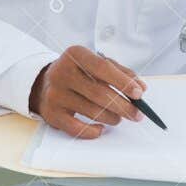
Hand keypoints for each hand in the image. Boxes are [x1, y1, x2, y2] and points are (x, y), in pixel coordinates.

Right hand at [28, 46, 145, 138]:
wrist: (44, 83)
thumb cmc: (78, 73)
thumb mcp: (95, 63)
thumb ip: (120, 72)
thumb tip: (141, 88)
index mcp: (76, 54)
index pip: (102, 67)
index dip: (122, 82)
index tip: (139, 93)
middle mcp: (62, 72)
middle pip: (99, 93)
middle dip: (123, 106)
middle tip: (137, 114)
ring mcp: (55, 93)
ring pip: (92, 111)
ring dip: (112, 118)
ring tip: (118, 118)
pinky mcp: (51, 113)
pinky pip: (77, 128)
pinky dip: (93, 131)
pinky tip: (100, 127)